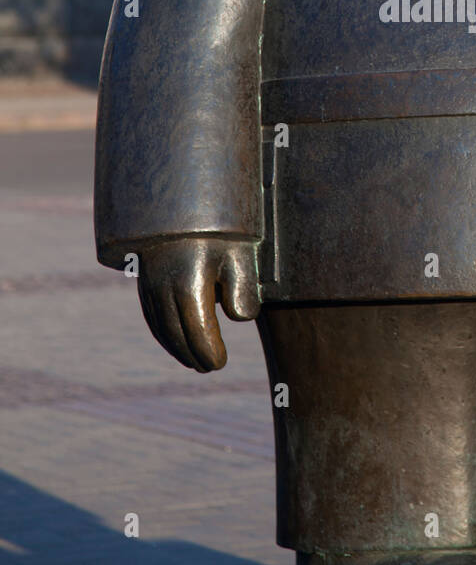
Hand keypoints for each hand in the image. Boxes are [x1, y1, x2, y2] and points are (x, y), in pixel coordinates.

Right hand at [137, 238, 259, 371]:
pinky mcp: (144, 279)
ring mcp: (150, 282)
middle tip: (210, 368)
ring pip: (161, 325)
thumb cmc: (220, 227)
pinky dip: (163, 334)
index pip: (198, 329)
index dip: (208, 351)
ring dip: (176, 348)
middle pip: (177, 332)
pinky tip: (175, 343)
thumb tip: (240, 319)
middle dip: (193, 355)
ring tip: (195, 362)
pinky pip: (151, 314)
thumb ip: (243, 286)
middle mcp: (164, 283)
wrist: (180, 196)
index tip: (220, 363)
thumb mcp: (240, 250)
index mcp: (190, 278)